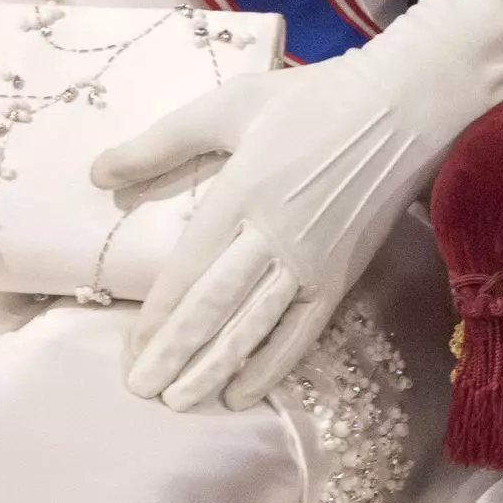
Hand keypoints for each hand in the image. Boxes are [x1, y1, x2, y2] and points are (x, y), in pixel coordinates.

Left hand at [92, 0, 502, 411]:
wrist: (404, 106)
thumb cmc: (312, 101)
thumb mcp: (230, 105)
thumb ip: (162, 142)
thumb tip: (98, 175)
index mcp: (242, 193)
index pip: (189, 271)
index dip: (157, 320)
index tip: (130, 354)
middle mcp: (274, 236)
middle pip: (216, 310)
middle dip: (176, 356)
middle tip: (143, 392)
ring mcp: (312, 261)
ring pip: (255, 328)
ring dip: (215, 369)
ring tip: (182, 402)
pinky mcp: (342, 275)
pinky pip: (301, 331)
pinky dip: (271, 366)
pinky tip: (243, 392)